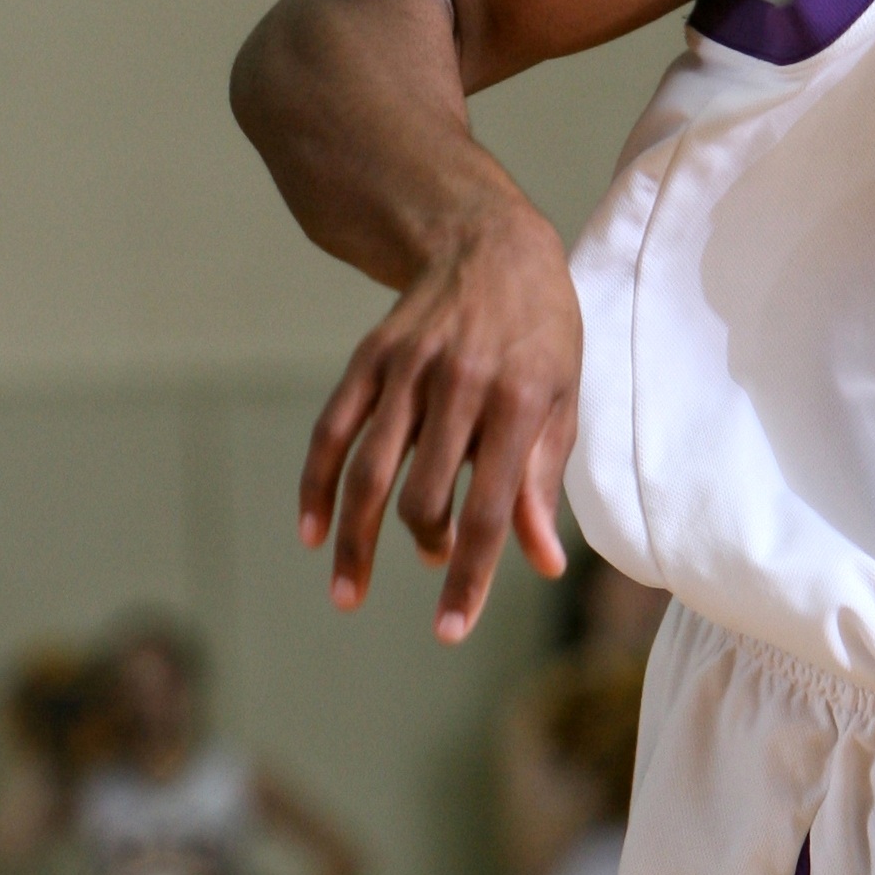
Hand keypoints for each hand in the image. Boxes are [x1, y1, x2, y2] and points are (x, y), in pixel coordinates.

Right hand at [298, 202, 580, 643]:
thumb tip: (544, 563)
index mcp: (520, 401)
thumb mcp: (564, 399)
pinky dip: (316, 485)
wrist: (492, 244)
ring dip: (354, 540)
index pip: (491, 510)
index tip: (451, 629)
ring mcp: (407, 370)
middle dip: (424, 549)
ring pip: (370, 471)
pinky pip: (332, 430)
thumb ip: (545, 483)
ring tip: (348, 592)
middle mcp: (460, 386)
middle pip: (424, 495)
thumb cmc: (542, 333)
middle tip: (434, 565)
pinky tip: (311, 532)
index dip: (471, 577)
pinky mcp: (369, 359)